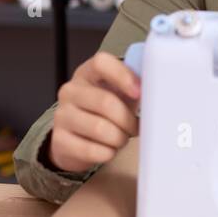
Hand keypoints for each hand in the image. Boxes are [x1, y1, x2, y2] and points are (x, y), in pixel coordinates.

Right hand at [46, 52, 140, 172]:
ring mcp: (62, 115)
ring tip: (121, 138)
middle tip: (134, 128)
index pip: (101, 63)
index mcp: (87, 73)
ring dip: (119, 138)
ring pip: (100, 129)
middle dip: (127, 120)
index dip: (123, 76)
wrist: (75, 139)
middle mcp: (70, 91)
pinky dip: (107, 153)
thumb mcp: (118, 94)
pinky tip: (108, 149)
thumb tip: (157, 89)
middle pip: (105, 102)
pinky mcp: (60, 140)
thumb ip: (135, 87)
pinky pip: (91, 150)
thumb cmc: (103, 112)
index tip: (139, 93)